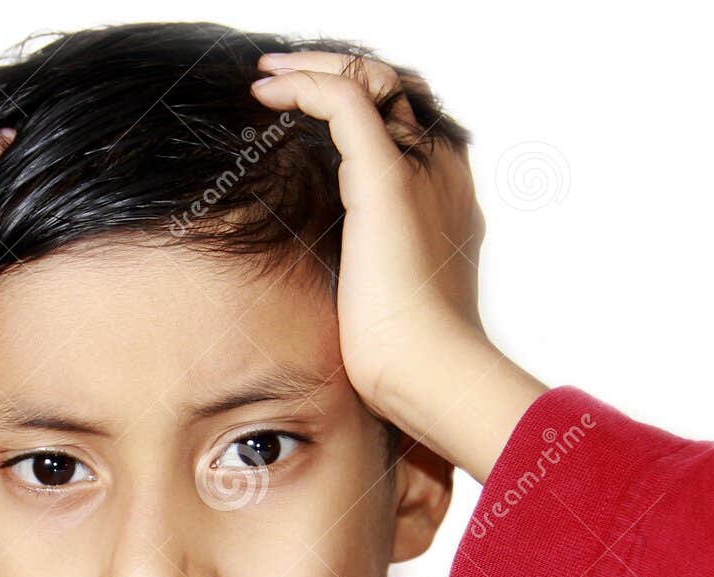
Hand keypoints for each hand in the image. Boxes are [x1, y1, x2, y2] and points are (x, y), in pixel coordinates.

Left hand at [251, 52, 544, 481]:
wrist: (429, 372)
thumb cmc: (406, 359)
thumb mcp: (383, 301)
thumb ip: (367, 272)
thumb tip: (339, 285)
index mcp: (446, 195)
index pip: (408, 122)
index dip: (361, 104)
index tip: (306, 109)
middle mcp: (440, 170)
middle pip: (394, 88)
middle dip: (338, 73)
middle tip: (283, 78)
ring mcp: (417, 168)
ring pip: (370, 80)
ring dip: (314, 67)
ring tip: (269, 75)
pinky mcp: (385, 177)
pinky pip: (345, 100)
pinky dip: (304, 85)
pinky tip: (267, 92)